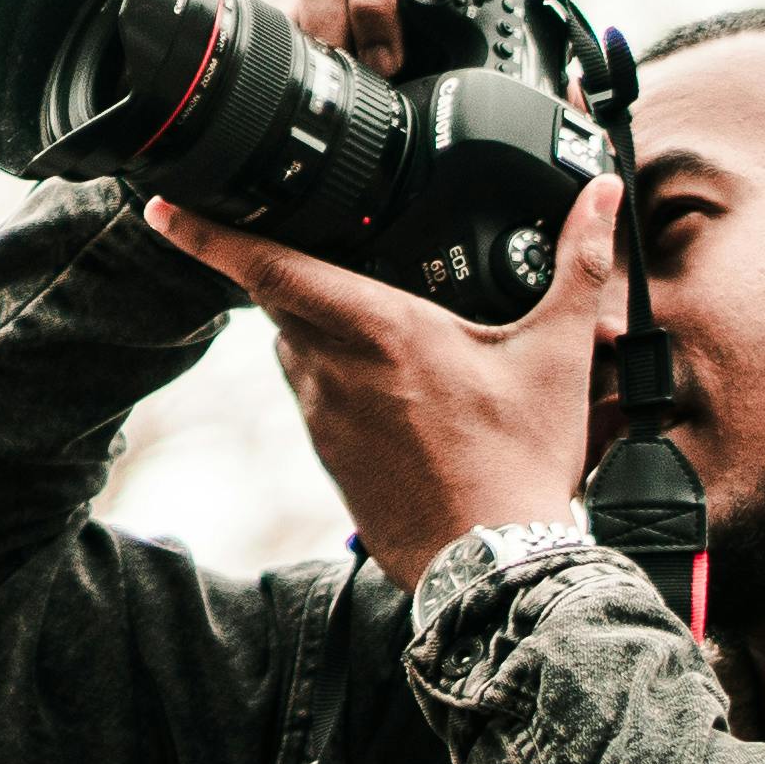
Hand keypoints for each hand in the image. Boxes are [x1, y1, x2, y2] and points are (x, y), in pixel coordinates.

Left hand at [148, 0, 601, 574]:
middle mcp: (336, 371)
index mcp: (381, 331)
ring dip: (316, 319)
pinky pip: (315, 393)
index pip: (272, 267)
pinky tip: (381, 375)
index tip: (164, 206)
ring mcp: (325, 419)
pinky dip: (334, 369)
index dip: (209, 233)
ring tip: (362, 306)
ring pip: (296, 345)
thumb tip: (600, 198)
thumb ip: (579, 266)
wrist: (492, 565)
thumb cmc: (518, 466)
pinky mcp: (330, 457)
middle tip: (287, 233)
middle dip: (280, 261)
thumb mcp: (559, 357)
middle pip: (281, 296)